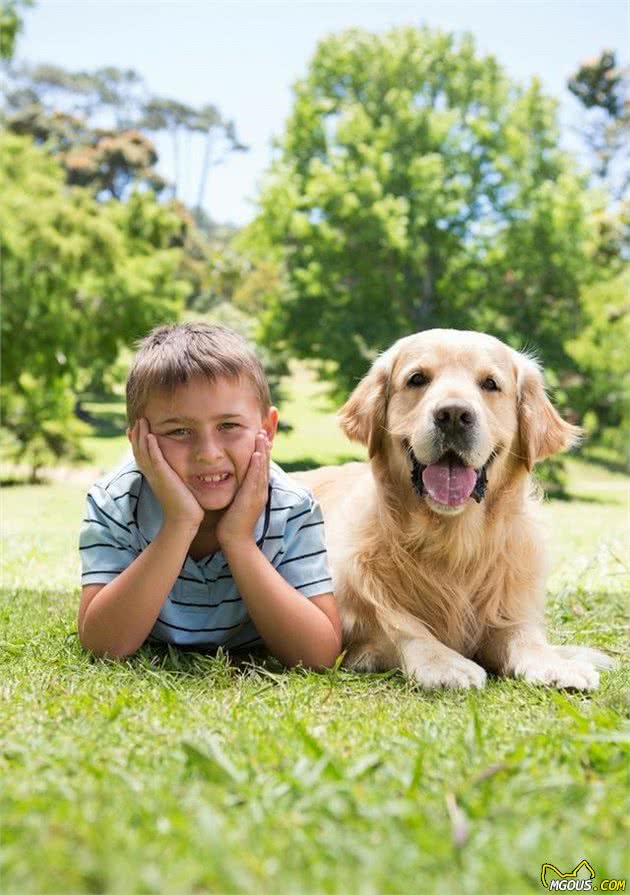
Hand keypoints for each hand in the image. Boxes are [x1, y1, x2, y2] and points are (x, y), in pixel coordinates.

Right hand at [129, 418, 203, 531]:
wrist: (184, 521)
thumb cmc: (185, 505)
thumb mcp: (177, 486)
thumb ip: (176, 475)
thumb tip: (181, 470)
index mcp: (154, 476)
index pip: (143, 455)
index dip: (138, 441)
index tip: (137, 428)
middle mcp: (152, 475)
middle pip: (139, 450)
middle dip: (138, 434)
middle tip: (138, 419)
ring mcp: (156, 476)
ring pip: (144, 452)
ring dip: (142, 436)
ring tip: (142, 421)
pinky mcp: (164, 478)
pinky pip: (156, 460)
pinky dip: (152, 448)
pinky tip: (150, 436)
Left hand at [216, 431, 269, 549]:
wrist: (236, 542)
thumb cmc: (232, 525)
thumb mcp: (236, 504)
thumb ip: (236, 492)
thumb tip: (228, 482)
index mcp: (257, 491)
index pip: (260, 468)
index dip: (261, 452)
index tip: (259, 437)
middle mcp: (260, 491)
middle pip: (264, 465)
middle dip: (264, 447)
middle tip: (263, 430)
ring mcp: (258, 495)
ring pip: (261, 469)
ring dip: (262, 452)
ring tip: (261, 436)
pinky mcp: (252, 499)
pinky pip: (255, 479)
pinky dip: (257, 466)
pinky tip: (257, 455)